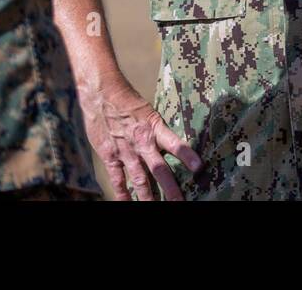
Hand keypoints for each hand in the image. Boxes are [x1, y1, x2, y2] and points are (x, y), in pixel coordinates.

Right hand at [80, 73, 199, 200]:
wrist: (102, 93)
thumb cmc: (128, 101)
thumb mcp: (149, 112)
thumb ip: (158, 130)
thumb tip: (171, 144)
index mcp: (154, 128)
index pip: (174, 143)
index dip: (187, 156)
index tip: (199, 168)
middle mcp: (142, 142)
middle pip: (159, 169)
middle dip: (170, 188)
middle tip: (180, 202)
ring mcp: (125, 151)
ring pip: (140, 179)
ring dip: (148, 197)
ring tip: (155, 208)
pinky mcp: (110, 156)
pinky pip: (117, 179)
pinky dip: (122, 194)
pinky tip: (127, 203)